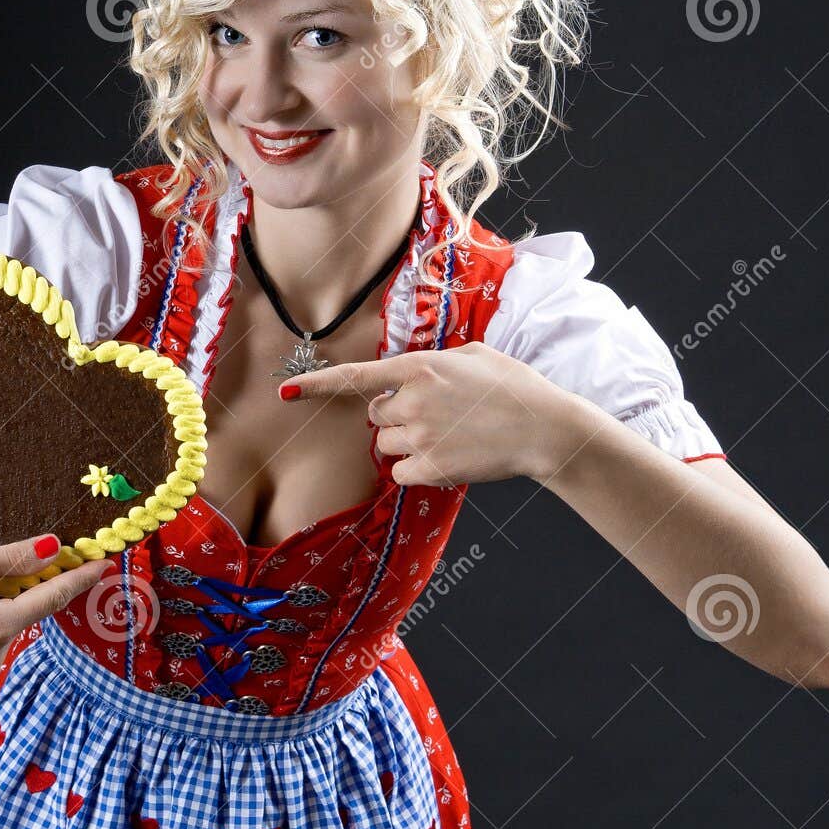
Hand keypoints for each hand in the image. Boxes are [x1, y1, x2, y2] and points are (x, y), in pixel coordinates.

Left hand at [280, 342, 581, 485]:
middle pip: (375, 416)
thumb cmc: (513, 388)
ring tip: (448, 436)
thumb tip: (412, 376)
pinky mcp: (431, 468)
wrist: (544, 428)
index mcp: (421, 366)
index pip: (355, 377)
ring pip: (387, 445)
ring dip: (406, 443)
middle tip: (434, 416)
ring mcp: (420, 435)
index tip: (285, 391)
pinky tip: (447, 457)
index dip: (316, 384)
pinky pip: (400, 472)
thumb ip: (434, 362)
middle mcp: (413, 399)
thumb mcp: (473, 356)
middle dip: (394, 417)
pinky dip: (416, 469)